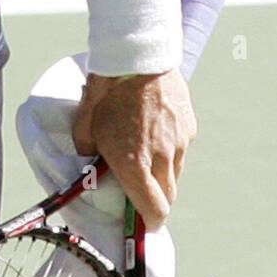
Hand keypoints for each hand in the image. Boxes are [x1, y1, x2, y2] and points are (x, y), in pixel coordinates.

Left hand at [72, 70, 196, 231]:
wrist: (136, 56)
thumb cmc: (106, 91)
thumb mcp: (86, 125)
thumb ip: (88, 153)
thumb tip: (90, 166)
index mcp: (135, 163)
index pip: (153, 211)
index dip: (148, 221)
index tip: (142, 220)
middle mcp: (161, 158)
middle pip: (168, 197)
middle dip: (156, 199)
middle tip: (140, 188)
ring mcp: (179, 142)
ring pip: (176, 172)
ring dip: (163, 173)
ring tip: (144, 151)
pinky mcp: (189, 126)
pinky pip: (182, 148)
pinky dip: (170, 148)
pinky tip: (154, 128)